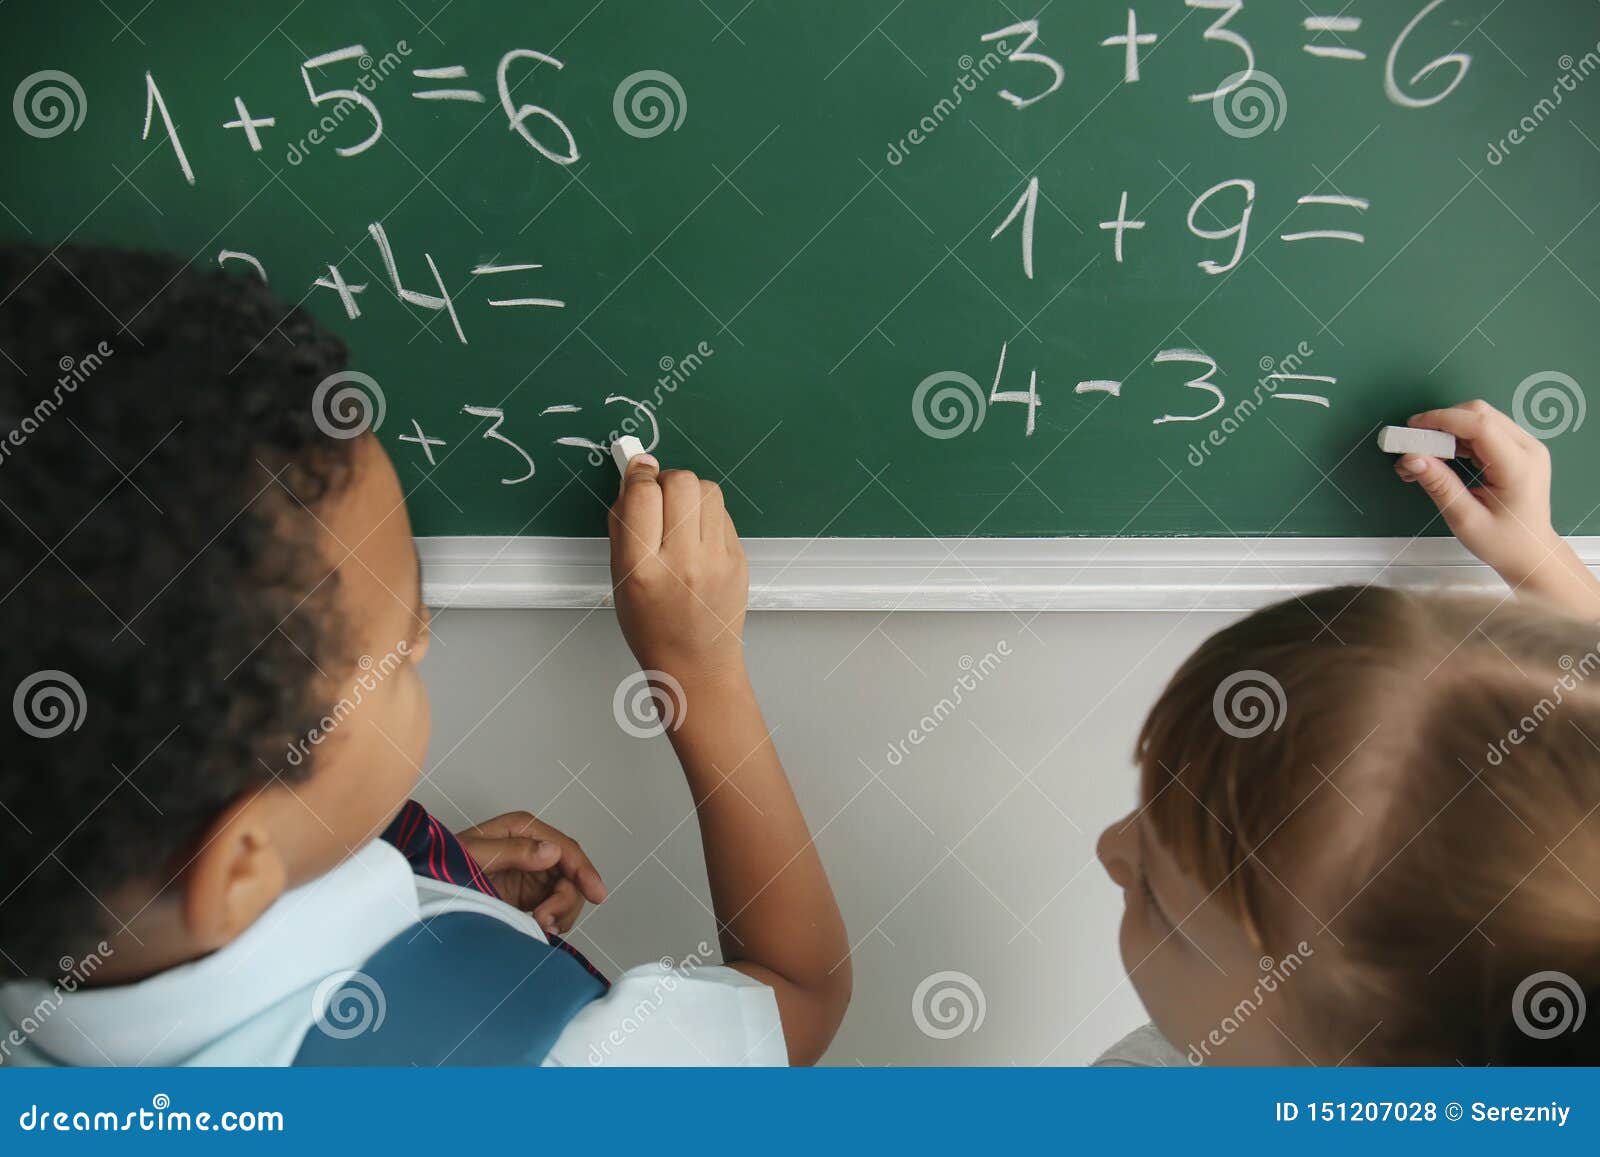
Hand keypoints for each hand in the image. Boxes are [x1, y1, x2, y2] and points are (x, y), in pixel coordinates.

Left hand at [455, 811, 606, 935]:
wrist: (425, 888)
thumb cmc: (442, 865)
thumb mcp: (475, 855)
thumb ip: (515, 851)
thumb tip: (552, 851)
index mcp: (523, 830)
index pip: (566, 848)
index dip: (584, 870)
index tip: (597, 893)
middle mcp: (532, 848)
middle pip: (571, 874)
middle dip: (566, 899)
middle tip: (546, 919)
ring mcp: (531, 873)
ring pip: (566, 893)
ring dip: (559, 912)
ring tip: (539, 925)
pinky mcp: (527, 896)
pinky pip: (553, 908)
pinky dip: (553, 920)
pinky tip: (540, 928)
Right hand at [608, 454, 748, 687]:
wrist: (696, 662)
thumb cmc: (650, 624)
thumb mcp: (620, 578)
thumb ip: (623, 527)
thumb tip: (633, 479)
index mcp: (642, 569)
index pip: (641, 496)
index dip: (638, 474)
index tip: (637, 471)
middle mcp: (682, 562)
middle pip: (680, 482)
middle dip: (665, 479)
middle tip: (659, 494)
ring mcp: (717, 560)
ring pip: (707, 489)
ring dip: (690, 492)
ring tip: (680, 513)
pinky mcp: (739, 559)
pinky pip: (723, 513)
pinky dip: (707, 513)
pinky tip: (697, 534)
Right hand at [1399, 400, 1599, 616]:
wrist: (1531, 553)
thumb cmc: (1502, 543)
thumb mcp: (1465, 519)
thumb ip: (1439, 485)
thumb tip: (1410, 458)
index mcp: (1519, 466)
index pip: (1480, 425)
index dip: (1442, 419)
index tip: (1411, 429)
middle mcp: (1528, 448)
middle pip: (1480, 414)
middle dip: (1442, 423)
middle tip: (1413, 445)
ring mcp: (1526, 446)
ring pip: (1481, 418)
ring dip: (1448, 430)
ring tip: (1423, 455)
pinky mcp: (1519, 449)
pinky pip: (1485, 430)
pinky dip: (1458, 437)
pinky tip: (1441, 456)